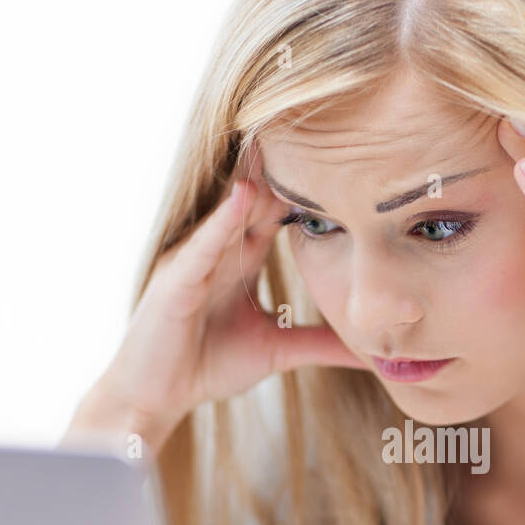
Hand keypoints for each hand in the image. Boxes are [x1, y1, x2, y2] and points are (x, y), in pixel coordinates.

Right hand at [78, 158, 365, 454]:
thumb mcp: (277, 351)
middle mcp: (221, 249)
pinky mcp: (177, 279)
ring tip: (287, 136)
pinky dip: (223, 221)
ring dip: (258, 176)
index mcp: (244, 257)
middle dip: (288, 165)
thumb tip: (369, 352)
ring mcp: (197, 259)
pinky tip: (244, 196)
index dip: (312, 186)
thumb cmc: (206, 364)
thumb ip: (320, 344)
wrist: (155, 396)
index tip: (351, 160)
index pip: (282, 210)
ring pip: (233, 210)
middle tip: (325, 128)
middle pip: (260, 197)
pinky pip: (204, 244)